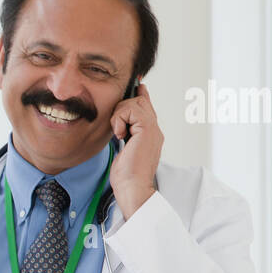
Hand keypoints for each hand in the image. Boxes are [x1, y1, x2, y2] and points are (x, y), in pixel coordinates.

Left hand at [108, 82, 161, 217]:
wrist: (133, 188)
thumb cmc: (126, 176)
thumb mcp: (122, 150)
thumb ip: (123, 134)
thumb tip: (117, 124)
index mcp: (149, 134)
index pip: (146, 106)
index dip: (140, 94)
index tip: (137, 84)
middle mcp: (154, 129)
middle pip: (140, 101)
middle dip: (123, 107)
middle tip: (116, 127)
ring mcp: (153, 129)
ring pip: (134, 103)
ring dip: (119, 115)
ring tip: (118, 133)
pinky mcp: (147, 129)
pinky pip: (131, 110)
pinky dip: (120, 119)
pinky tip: (120, 134)